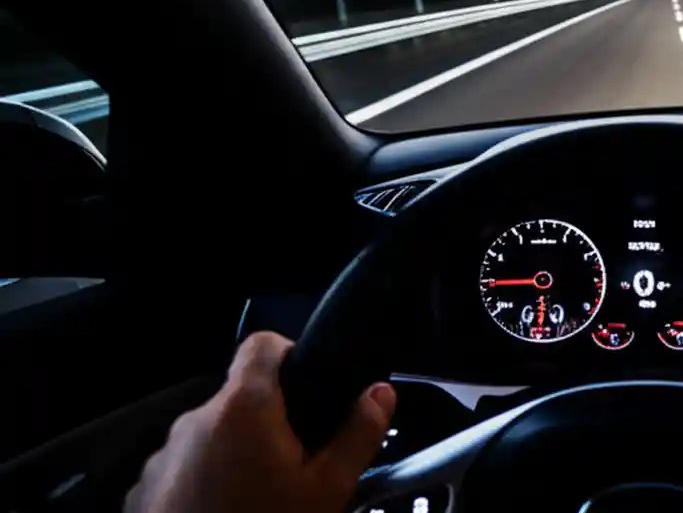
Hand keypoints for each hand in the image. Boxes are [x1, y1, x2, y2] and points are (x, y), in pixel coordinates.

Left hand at [125, 332, 395, 512]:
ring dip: (235, 455)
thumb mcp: (327, 489)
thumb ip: (357, 434)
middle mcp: (196, 421)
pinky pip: (184, 469)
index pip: (262, 344)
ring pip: (212, 436)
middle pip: (240, 398)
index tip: (307, 385)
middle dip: (269, 423)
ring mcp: (163, 455)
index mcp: (244, 408)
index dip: (288, 355)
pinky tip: (226, 511)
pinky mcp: (145, 488)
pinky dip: (205, 482)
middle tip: (296, 465)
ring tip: (259, 498)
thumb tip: (380, 394)